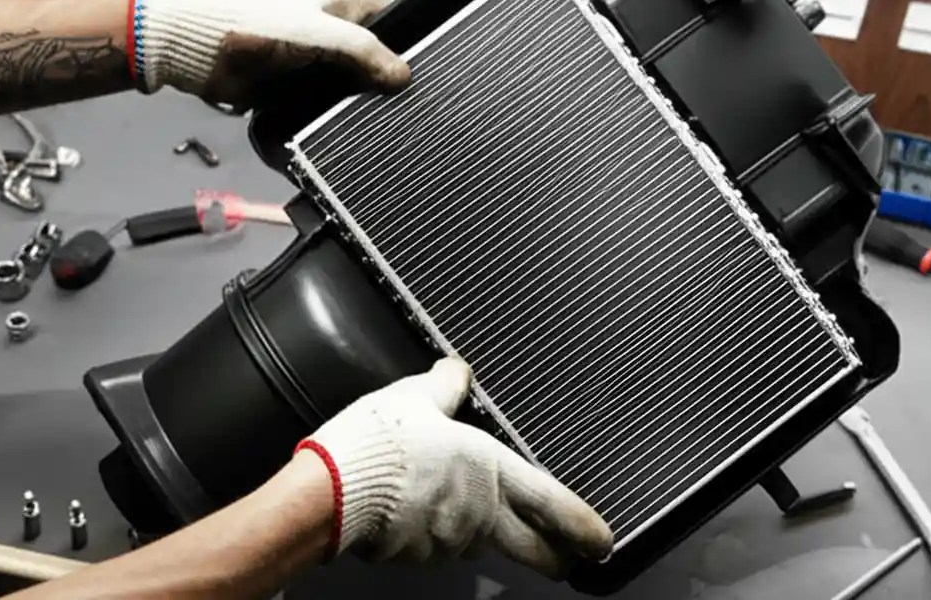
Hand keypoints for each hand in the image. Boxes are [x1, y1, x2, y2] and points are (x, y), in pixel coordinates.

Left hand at [131, 0, 409, 104]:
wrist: (198, 50)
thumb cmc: (259, 29)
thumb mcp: (321, 35)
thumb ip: (364, 53)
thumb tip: (404, 78)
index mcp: (332, 1)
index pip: (382, 8)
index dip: (406, 28)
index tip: (429, 56)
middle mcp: (322, 27)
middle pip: (367, 48)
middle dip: (386, 69)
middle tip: (414, 97)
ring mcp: (305, 58)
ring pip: (346, 78)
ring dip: (361, 96)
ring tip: (394, 118)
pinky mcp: (289, 87)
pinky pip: (322, 100)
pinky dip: (335, 112)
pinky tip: (356, 129)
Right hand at [295, 358, 612, 577]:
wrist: (329, 492)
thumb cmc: (377, 444)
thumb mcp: (416, 396)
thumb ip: (445, 386)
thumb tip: (457, 370)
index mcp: (492, 471)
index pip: (556, 506)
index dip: (585, 527)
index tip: (601, 541)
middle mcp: (480, 513)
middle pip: (534, 550)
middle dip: (554, 556)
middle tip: (563, 559)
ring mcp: (450, 541)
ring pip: (479, 545)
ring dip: (478, 534)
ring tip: (451, 505)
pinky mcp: (417, 556)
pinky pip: (437, 547)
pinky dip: (433, 534)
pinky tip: (412, 511)